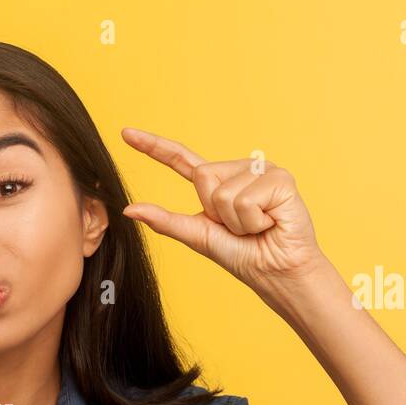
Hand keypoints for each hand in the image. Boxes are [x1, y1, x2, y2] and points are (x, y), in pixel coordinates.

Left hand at [120, 127, 330, 296]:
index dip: (153, 147)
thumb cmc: (243, 255)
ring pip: (223, 192)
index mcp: (217, 182)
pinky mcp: (280, 178)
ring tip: (257, 226)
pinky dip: (253, 221)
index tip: (125, 133)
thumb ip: (165, 220)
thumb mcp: (197, 236)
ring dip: (236, 221)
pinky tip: (270, 222)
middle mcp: (238, 169)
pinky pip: (245, 200)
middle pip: (203, 177)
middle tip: (239, 226)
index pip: (180, 159)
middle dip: (216, 211)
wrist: (276, 271)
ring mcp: (261, 170)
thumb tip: (128, 209)